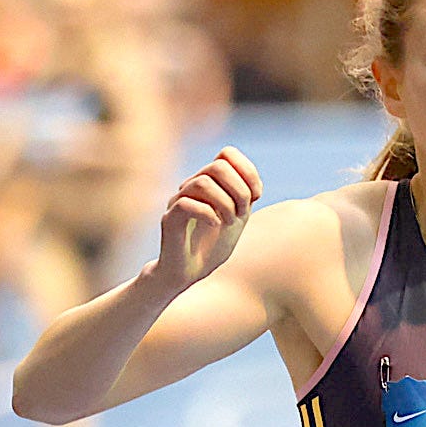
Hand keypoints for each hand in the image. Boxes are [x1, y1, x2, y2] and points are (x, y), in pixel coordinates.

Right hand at [155, 149, 260, 288]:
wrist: (191, 273)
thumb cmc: (213, 246)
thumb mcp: (238, 217)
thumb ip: (245, 195)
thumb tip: (252, 180)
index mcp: (210, 181)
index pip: (227, 154)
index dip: (247, 171)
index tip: (256, 197)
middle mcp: (192, 185)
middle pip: (218, 166)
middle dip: (239, 190)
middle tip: (241, 213)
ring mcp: (179, 200)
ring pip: (202, 183)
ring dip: (224, 203)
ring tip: (229, 222)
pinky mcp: (169, 219)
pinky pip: (186, 204)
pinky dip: (207, 214)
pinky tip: (215, 226)